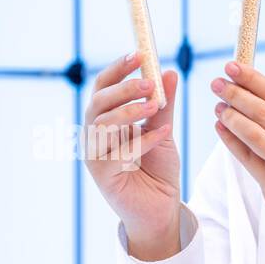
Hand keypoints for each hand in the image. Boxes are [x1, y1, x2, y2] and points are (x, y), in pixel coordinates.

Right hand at [83, 52, 181, 258]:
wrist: (160, 209)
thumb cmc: (157, 170)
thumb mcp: (163, 131)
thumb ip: (163, 104)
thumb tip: (168, 72)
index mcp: (106, 120)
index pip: (103, 88)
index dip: (118, 70)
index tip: (139, 55)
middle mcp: (96, 136)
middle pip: (98, 103)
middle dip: (123, 90)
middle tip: (149, 84)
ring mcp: (96, 156)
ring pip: (102, 125)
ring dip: (129, 111)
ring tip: (155, 105)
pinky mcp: (103, 176)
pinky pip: (118, 153)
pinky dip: (142, 141)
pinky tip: (163, 134)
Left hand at [211, 61, 264, 248]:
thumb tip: (250, 89)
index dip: (253, 78)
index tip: (232, 66)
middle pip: (264, 111)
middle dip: (237, 94)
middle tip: (216, 83)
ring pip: (253, 133)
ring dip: (230, 116)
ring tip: (216, 106)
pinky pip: (247, 158)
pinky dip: (230, 141)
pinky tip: (219, 128)